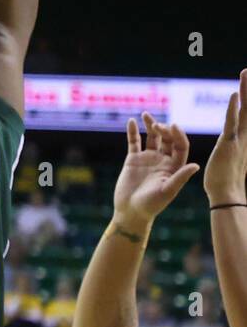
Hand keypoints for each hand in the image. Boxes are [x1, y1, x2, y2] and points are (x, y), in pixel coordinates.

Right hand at [113, 113, 198, 227]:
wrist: (131, 212)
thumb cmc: (151, 205)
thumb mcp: (167, 191)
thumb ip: (180, 177)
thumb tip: (196, 165)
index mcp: (174, 167)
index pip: (180, 146)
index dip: (178, 135)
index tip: (172, 126)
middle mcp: (163, 160)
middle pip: (167, 139)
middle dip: (164, 129)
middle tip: (157, 125)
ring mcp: (148, 159)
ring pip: (151, 138)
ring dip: (150, 125)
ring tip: (146, 115)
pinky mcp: (133, 160)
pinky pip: (133, 142)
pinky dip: (132, 132)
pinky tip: (130, 121)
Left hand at [205, 69, 246, 205]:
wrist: (227, 194)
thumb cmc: (226, 178)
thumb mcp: (231, 156)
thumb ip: (234, 145)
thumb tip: (234, 140)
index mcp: (244, 137)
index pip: (246, 113)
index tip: (246, 82)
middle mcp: (245, 135)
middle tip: (246, 70)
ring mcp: (238, 139)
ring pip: (243, 110)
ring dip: (244, 91)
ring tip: (245, 73)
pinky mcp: (229, 144)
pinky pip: (231, 123)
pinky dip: (233, 108)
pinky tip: (234, 95)